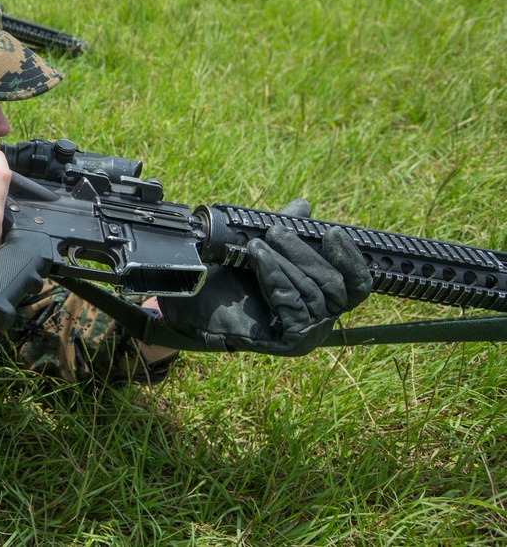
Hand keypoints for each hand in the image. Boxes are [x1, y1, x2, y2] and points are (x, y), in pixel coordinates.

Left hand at [158, 199, 372, 355]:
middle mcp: (321, 320)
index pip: (357, 284)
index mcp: (323, 298)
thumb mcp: (263, 248)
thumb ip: (287, 229)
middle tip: (276, 231)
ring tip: (258, 244)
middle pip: (336, 286)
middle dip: (305, 253)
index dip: (351, 259)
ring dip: (285, 262)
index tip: (334, 233)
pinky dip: (276, 278)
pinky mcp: (289, 343)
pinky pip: (293, 307)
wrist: (194, 299)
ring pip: (313, 294)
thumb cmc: (229, 277)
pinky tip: (258, 260)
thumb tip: (304, 206)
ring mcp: (307, 334)